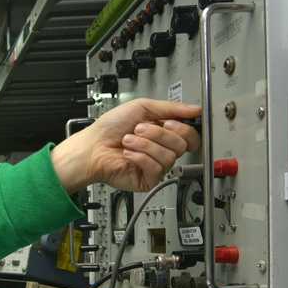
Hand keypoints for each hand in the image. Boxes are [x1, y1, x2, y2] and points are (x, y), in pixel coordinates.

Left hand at [50, 99, 202, 192]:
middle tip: (140, 129)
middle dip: (159, 134)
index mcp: (164, 133)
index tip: (169, 123)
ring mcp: (155, 165)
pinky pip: (157, 169)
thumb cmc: (110, 128)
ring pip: (169, 156)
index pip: (191, 135)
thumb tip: (195, 108)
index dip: (184, 129)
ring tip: (128, 141)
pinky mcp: (147, 179)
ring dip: (145, 145)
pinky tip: (128, 154)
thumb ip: (171, 107)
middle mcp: (161, 149)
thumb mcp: (142, 107)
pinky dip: (140, 158)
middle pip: (183, 145)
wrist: (92, 147)